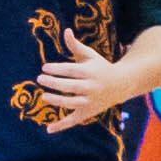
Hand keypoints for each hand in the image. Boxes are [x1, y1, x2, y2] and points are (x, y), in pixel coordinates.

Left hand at [26, 44, 140, 124]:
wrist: (121, 85)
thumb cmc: (100, 67)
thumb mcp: (90, 56)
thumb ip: (75, 46)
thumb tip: (65, 31)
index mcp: (90, 72)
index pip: (71, 70)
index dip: (57, 69)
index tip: (44, 67)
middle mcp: (90, 87)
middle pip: (70, 86)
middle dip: (54, 83)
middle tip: (39, 78)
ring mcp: (89, 101)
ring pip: (72, 103)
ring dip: (57, 101)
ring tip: (43, 96)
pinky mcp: (87, 113)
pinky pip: (73, 120)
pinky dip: (62, 126)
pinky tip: (48, 129)